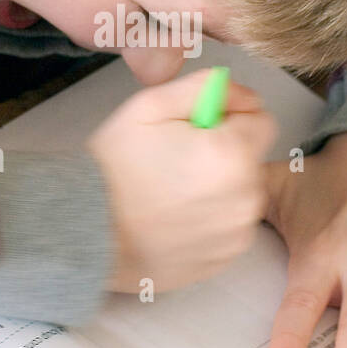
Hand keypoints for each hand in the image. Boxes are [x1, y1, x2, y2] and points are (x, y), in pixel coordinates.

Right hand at [87, 69, 276, 293]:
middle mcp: (245, 197)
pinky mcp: (224, 259)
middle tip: (176, 160)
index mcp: (233, 154)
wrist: (85, 231)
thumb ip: (206, 87)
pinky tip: (174, 218)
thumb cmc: (113, 168)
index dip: (229, 118)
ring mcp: (236, 233)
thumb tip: (245, 96)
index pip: (261, 121)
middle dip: (224, 154)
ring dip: (220, 188)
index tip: (197, 129)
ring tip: (171, 192)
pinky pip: (229, 227)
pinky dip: (210, 221)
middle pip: (252, 160)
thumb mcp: (150, 107)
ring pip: (242, 195)